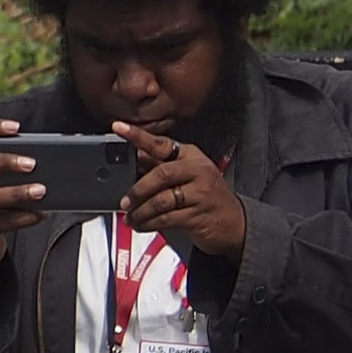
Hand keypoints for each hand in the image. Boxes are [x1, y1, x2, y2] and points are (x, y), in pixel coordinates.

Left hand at [116, 124, 246, 258]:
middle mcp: (197, 170)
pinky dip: (148, 223)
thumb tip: (135, 156)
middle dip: (138, 190)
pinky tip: (141, 225)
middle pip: (160, 174)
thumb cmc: (205, 196)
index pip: (161, 143)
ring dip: (140, 211)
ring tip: (131, 217)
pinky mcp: (197, 215)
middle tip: (124, 201)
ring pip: (161, 200)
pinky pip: (165, 218)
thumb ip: (161, 165)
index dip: (138, 136)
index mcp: (190, 156)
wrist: (232, 222)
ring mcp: (200, 193)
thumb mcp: (186, 175)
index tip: (118, 127)